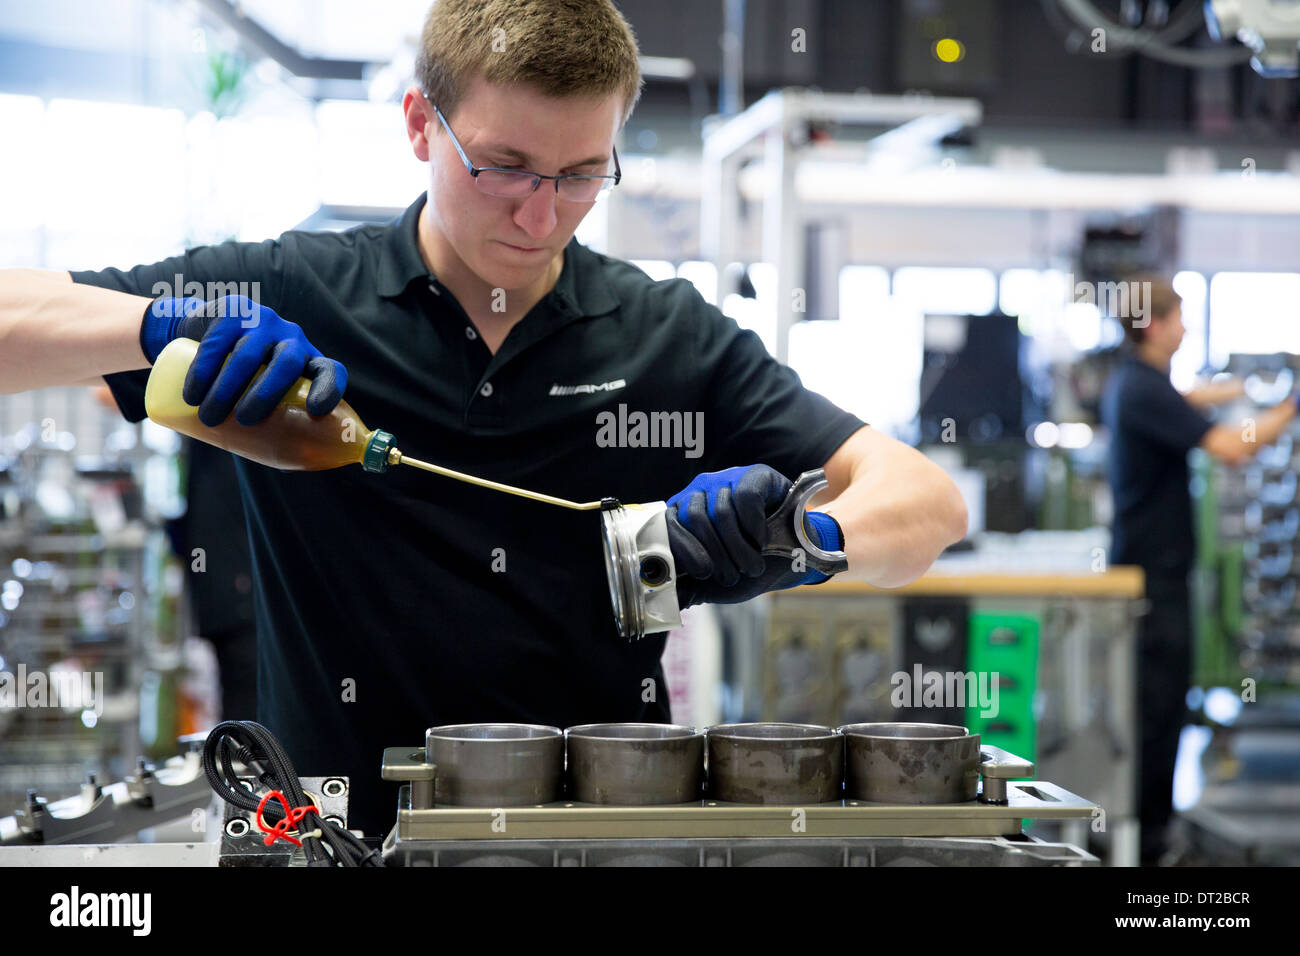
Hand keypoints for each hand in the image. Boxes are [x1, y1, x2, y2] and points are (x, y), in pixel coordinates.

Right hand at [142, 295, 345, 425]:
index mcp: (308, 361)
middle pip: (286, 364)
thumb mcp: (265, 395)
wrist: (205, 336)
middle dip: (265, 394)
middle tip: (243, 420)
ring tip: (209, 417)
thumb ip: (274, 420)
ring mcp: (264, 321)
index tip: (315, 411)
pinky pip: (219, 341)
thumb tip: (286, 462)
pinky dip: (203, 370)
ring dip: (227, 388)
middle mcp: (292, 338)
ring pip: (248, 354)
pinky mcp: (233, 310)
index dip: (328, 389)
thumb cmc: (243, 381)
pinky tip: (192, 393)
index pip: (330, 371)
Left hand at [664, 464, 843, 607]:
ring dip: (739, 548)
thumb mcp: (715, 582)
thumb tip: (670, 599)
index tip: (703, 573)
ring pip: (722, 511)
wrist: (792, 557)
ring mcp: (727, 479)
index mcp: (682, 513)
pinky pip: (745, 497)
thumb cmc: (747, 565)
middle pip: (695, 517)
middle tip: (732, 576)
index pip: (670, 522)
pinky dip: (754, 526)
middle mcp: (700, 490)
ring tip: (751, 566)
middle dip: (716, 554)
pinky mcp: (755, 475)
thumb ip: (689, 588)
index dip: (685, 549)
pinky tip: (761, 540)